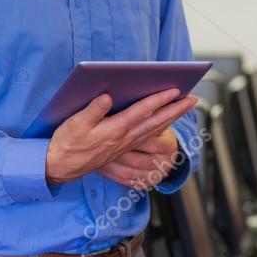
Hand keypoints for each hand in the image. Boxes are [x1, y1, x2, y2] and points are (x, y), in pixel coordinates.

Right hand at [46, 88, 196, 184]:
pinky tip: (167, 121)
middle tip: (194, 99)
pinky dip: (161, 127)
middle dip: (176, 109)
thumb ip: (93, 110)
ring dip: (173, 117)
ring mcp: (126, 144)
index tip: (174, 90)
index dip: (159, 100)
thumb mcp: (76, 124)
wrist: (62, 166)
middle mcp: (125, 137)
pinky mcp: (124, 147)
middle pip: (157, 121)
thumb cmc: (68, 143)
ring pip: (156, 128)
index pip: (142, 111)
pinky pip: (148, 136)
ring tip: (186, 106)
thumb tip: (107, 96)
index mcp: (115, 129)